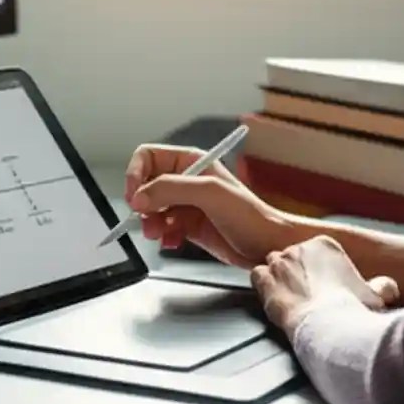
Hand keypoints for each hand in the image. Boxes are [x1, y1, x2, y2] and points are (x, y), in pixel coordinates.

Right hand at [124, 143, 289, 268]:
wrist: (268, 246)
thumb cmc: (249, 215)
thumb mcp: (209, 194)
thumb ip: (170, 189)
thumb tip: (139, 197)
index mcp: (190, 161)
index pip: (147, 157)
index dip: (136, 174)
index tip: (135, 196)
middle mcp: (185, 180)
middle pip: (145, 185)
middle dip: (142, 204)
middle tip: (147, 219)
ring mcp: (186, 203)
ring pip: (150, 209)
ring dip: (150, 223)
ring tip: (159, 234)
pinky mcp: (187, 225)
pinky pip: (162, 227)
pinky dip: (162, 236)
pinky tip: (173, 241)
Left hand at [251, 235, 399, 338]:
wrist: (329, 325)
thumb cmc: (353, 310)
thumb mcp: (376, 295)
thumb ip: (382, 286)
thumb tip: (388, 287)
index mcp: (325, 244)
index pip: (315, 251)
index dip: (319, 270)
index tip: (325, 285)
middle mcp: (298, 248)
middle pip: (293, 257)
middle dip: (298, 273)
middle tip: (307, 294)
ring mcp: (278, 263)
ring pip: (274, 265)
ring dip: (280, 278)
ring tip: (290, 297)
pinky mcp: (264, 280)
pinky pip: (257, 276)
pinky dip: (262, 285)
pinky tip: (273, 298)